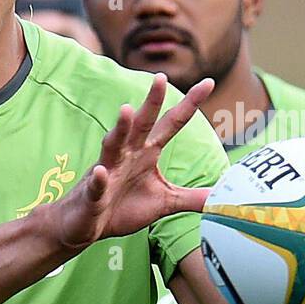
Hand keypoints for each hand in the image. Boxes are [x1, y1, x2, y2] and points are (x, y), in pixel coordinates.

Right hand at [50, 73, 214, 249]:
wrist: (84, 226)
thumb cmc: (122, 208)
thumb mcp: (164, 203)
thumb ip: (191, 197)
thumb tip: (221, 197)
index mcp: (147, 154)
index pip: (171, 124)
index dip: (189, 104)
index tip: (208, 82)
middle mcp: (128, 155)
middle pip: (142, 124)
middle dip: (152, 102)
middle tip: (161, 77)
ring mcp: (108, 172)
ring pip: (114, 145)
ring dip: (120, 128)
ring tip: (127, 110)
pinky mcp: (93, 194)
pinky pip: (96, 184)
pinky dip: (98, 178)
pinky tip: (101, 171)